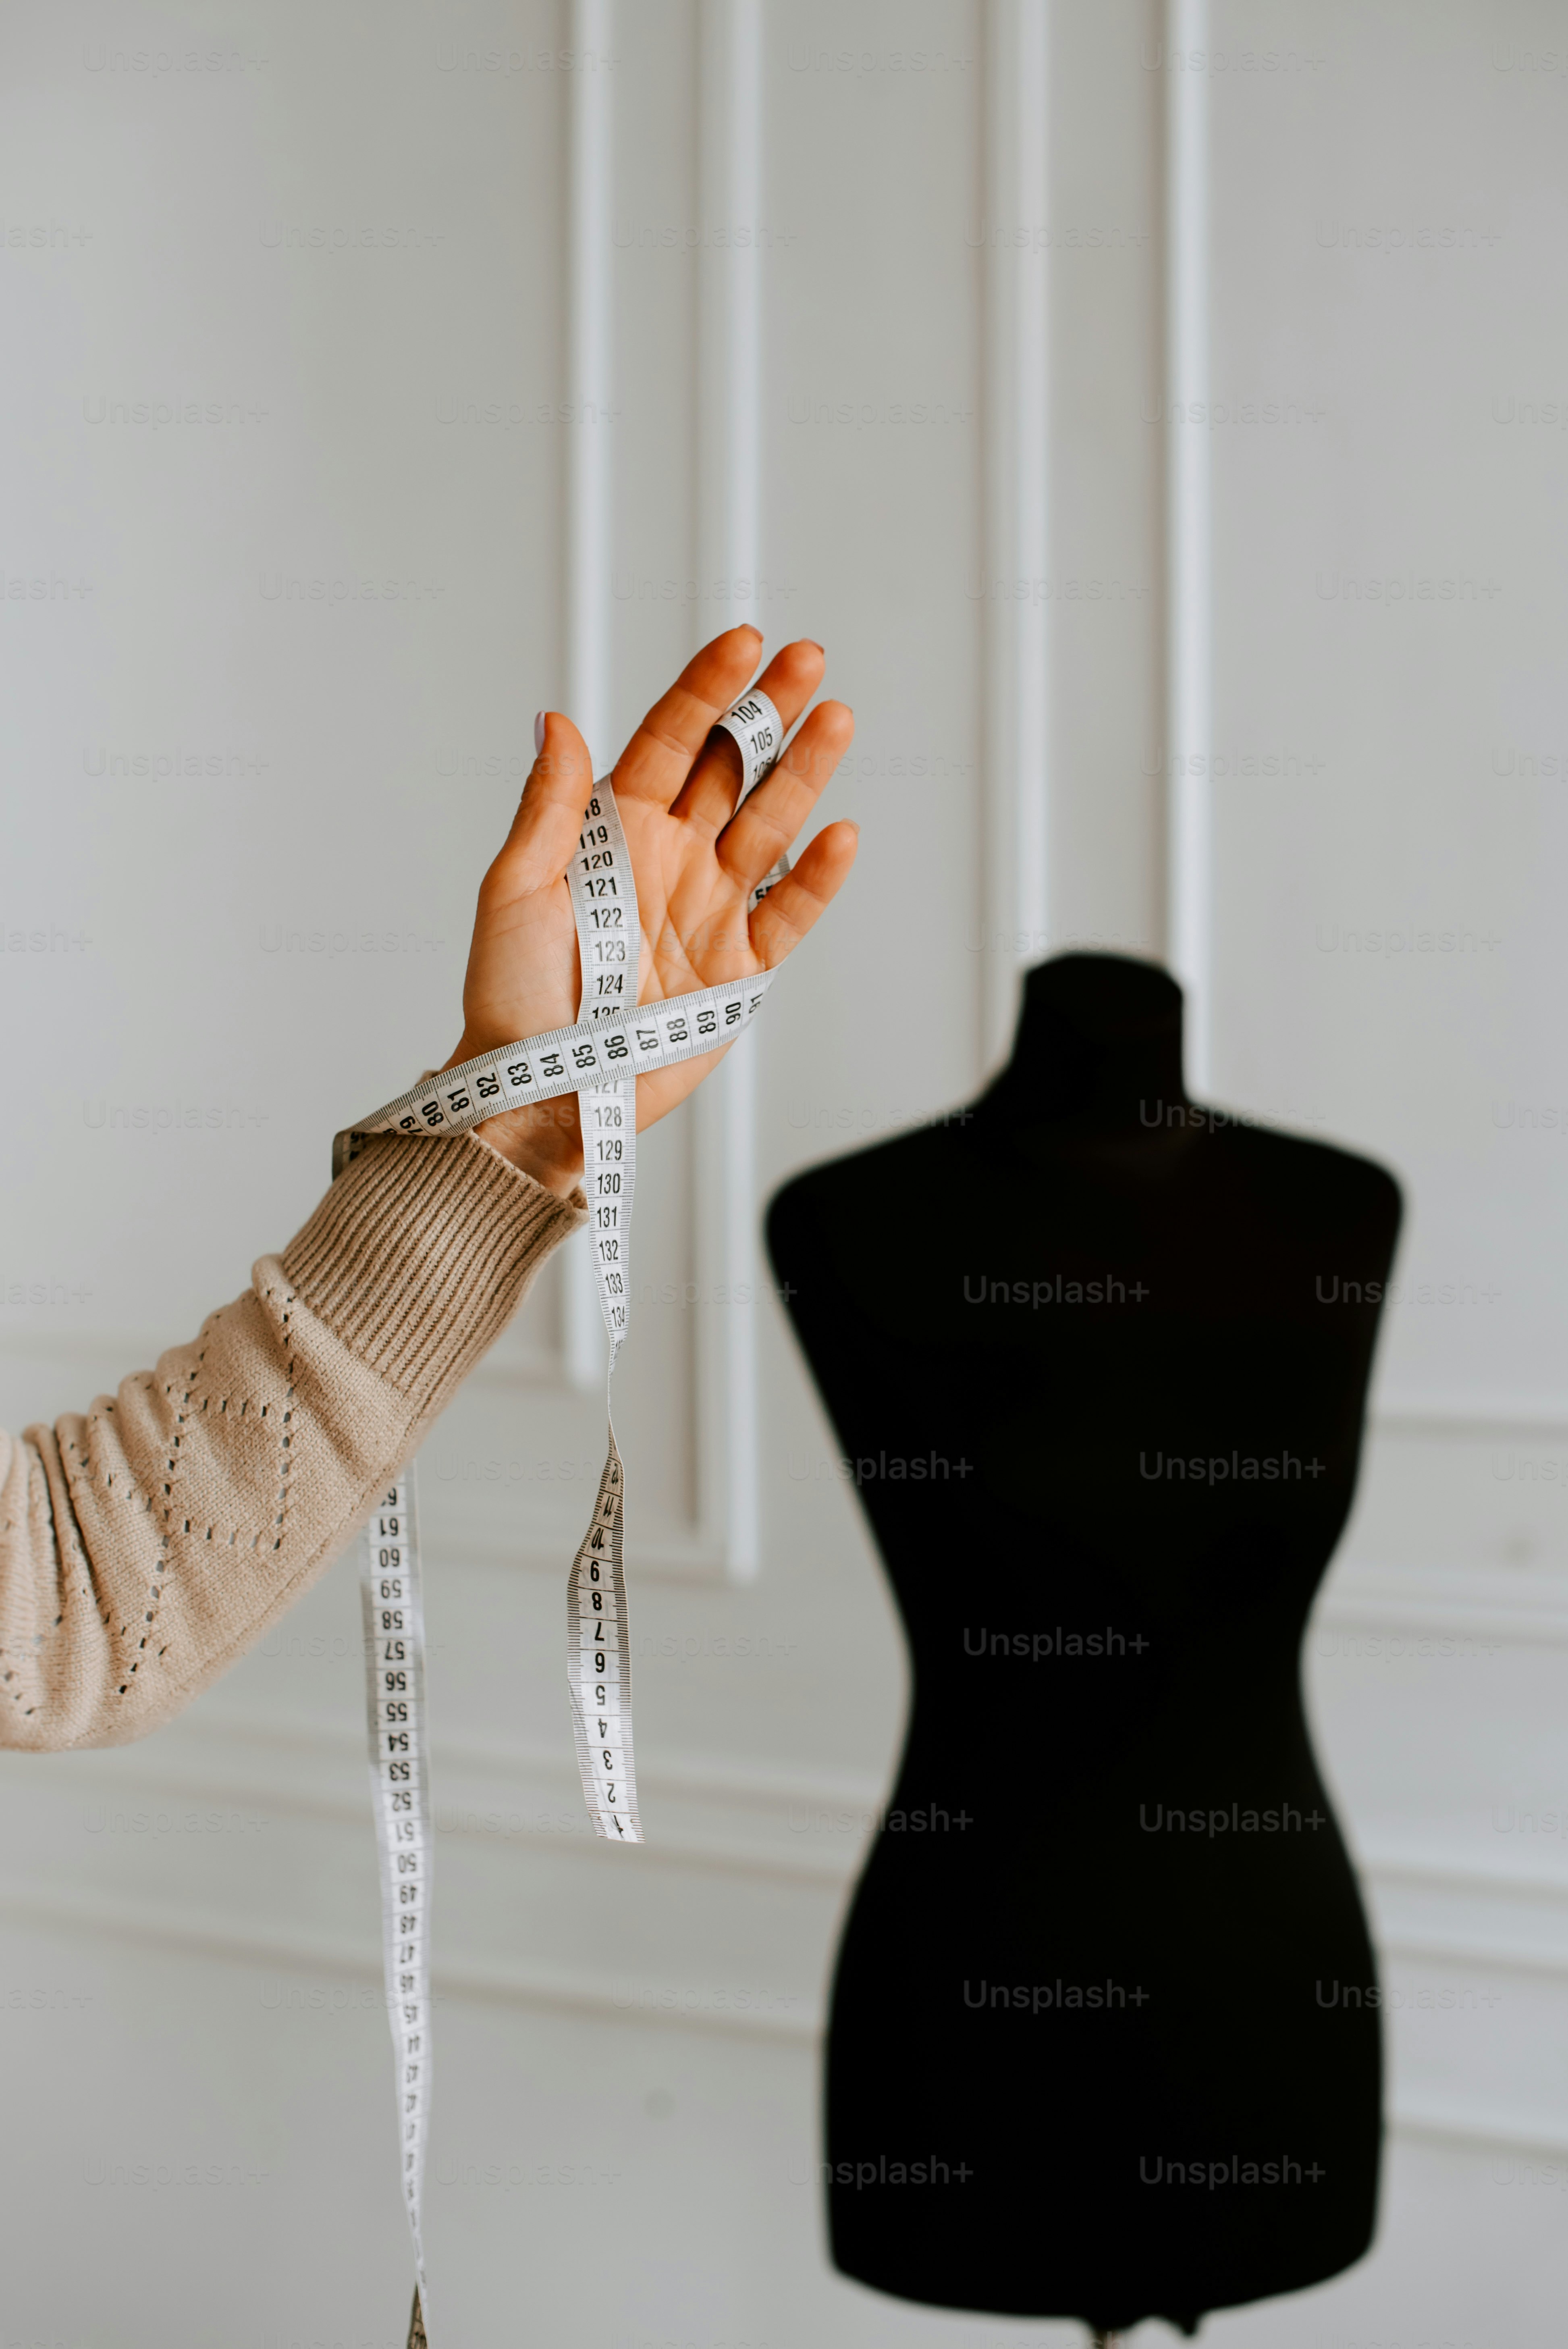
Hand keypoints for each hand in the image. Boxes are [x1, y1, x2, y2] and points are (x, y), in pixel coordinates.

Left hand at [444, 626, 856, 1193]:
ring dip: (802, 774)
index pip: (669, 741)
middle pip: (731, 769)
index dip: (705, 690)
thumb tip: (555, 722)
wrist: (538, 1088)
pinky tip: (837, 834)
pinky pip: (788, 914)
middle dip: (769, 713)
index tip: (741, 644)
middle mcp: (671, 857)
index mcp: (615, 829)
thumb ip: (548, 807)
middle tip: (807, 661)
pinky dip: (815, 878)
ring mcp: (710, 908)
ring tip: (835, 721)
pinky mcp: (737, 967)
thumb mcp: (514, 890)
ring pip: (769, 826)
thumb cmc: (512, 995)